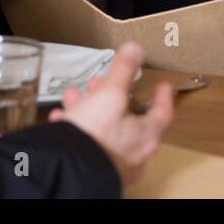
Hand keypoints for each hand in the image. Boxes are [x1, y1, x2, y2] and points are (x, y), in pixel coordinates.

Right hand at [50, 42, 172, 184]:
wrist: (64, 172)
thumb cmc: (93, 138)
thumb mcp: (109, 95)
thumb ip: (123, 71)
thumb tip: (134, 51)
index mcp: (145, 136)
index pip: (163, 113)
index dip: (163, 96)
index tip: (163, 87)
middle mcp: (132, 154)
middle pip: (129, 119)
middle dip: (112, 96)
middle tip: (104, 84)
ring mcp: (112, 165)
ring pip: (105, 130)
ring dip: (90, 109)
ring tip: (74, 97)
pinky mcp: (91, 169)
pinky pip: (87, 144)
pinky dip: (76, 128)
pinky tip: (60, 119)